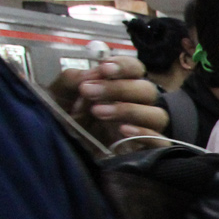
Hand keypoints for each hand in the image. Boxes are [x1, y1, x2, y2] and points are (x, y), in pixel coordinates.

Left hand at [49, 57, 167, 145]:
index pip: (136, 69)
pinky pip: (161, 142)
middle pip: (147, 90)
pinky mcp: (144, 151)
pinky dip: (146, 134)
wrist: (57, 150)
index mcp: (121, 86)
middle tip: (88, 92)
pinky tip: (124, 131)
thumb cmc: (63, 119)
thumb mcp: (59, 95)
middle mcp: (138, 105)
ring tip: (98, 112)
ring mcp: (144, 128)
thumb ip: (72, 80)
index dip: (124, 66)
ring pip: (158, 115)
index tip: (104, 69)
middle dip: (119, 88)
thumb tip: (91, 75)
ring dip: (130, 110)